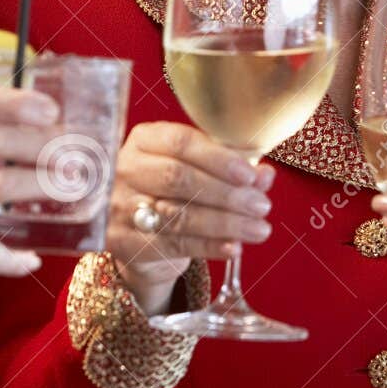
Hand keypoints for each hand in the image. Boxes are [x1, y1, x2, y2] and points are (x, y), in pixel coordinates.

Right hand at [106, 122, 274, 313]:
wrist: (138, 234)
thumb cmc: (174, 192)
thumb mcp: (199, 171)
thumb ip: (231, 169)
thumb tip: (265, 175)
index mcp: (144, 140)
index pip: (181, 142)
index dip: (218, 158)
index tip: (250, 174)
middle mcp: (126, 169)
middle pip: (178, 178)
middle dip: (226, 193)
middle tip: (261, 205)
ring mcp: (120, 207)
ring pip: (179, 215)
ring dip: (225, 223)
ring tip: (259, 229)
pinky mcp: (125, 242)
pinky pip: (174, 244)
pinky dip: (209, 246)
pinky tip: (234, 246)